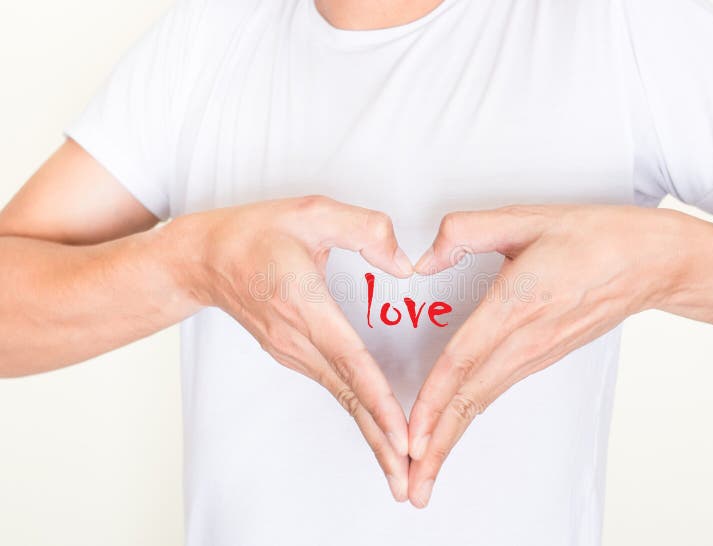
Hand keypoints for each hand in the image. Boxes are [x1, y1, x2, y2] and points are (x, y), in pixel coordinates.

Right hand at [170, 195, 414, 501]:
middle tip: (408, 481)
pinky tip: (379, 433)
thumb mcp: (312, 211)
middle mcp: (297, 339)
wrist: (203, 259)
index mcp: (304, 305)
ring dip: (372, 436)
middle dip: (381, 441)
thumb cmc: (254, 234)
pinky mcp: (292, 354)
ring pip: (342, 398)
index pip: (349, 360)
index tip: (401, 434)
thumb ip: (365, 229)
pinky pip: (334, 388)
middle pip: (349, 396)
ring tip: (400, 470)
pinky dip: (360, 414)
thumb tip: (404, 264)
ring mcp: (292, 352)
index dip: (378, 399)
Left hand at [406, 204, 686, 506]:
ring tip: (427, 471)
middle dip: (438, 446)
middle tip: (412, 487)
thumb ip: (466, 231)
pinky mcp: (545, 356)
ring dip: (452, 439)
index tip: (410, 435)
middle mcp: (527, 339)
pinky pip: (498, 390)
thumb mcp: (526, 218)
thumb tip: (424, 259)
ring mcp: (538, 353)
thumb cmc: (596, 238)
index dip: (432, 401)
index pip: (463, 361)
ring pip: (484, 402)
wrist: (653, 263)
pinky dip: (470, 415)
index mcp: (517, 304)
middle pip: (471, 400)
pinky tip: (453, 428)